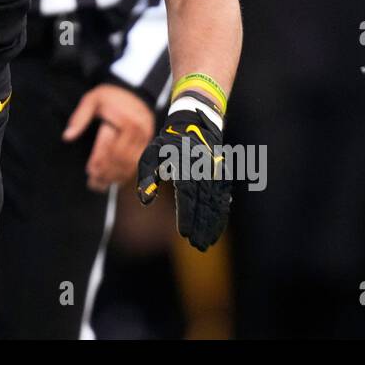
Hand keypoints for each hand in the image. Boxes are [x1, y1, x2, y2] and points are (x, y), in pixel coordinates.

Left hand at [62, 83, 156, 191]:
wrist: (133, 90)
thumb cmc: (110, 96)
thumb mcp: (92, 100)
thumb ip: (80, 118)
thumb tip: (67, 137)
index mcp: (126, 121)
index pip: (111, 148)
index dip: (100, 161)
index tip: (88, 171)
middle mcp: (139, 131)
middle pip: (122, 159)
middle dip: (107, 173)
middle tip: (93, 183)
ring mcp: (146, 138)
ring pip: (131, 164)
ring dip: (116, 177)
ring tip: (101, 185)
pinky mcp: (149, 143)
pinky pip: (139, 162)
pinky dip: (127, 174)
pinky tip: (115, 180)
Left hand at [136, 103, 230, 250]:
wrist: (195, 119)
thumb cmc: (168, 139)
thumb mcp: (153, 153)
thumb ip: (147, 176)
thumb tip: (144, 199)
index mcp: (186, 167)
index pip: (187, 196)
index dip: (187, 216)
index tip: (184, 234)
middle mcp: (202, 172)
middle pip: (203, 204)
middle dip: (200, 226)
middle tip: (197, 245)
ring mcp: (213, 174)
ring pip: (214, 203)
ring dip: (211, 223)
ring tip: (206, 242)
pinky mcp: (219, 175)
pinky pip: (221, 197)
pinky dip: (220, 213)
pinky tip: (217, 226)